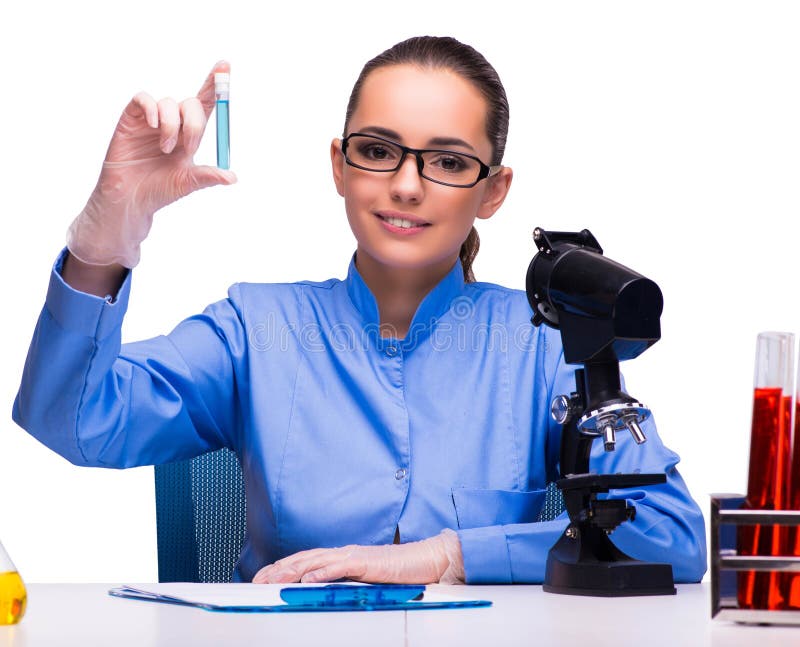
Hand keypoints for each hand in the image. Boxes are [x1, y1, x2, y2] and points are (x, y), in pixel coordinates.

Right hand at [66, 61, 236, 267]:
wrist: (131, 198)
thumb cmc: (160, 190)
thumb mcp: (188, 183)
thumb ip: (208, 176)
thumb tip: (232, 177)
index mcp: (191, 135)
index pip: (207, 105)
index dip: (216, 85)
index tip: (225, 65)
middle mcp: (174, 123)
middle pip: (193, 103)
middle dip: (195, 123)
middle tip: (189, 146)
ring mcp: (153, 119)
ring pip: (170, 103)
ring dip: (172, 126)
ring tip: (165, 149)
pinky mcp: (132, 118)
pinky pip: (144, 99)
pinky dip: (152, 109)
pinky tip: (153, 126)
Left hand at [252, 529, 464, 584]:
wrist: (429, 559)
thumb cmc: (401, 572)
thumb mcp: (367, 581)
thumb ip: (346, 583)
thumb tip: (321, 590)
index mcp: (343, 558)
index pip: (306, 561)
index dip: (282, 567)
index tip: (262, 578)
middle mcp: (345, 554)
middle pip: (304, 558)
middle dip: (278, 569)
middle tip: (257, 580)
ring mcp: (355, 556)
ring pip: (317, 560)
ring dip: (293, 569)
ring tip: (274, 578)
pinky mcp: (368, 562)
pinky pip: (342, 566)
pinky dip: (323, 571)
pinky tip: (309, 577)